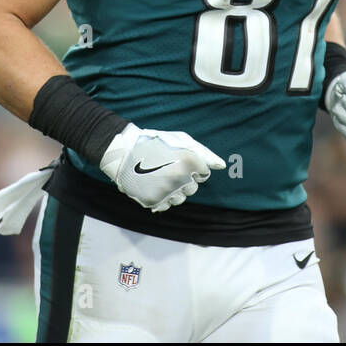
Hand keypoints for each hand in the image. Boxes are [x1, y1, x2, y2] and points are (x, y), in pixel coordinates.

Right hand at [99, 124, 225, 211]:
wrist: (124, 151)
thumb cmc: (155, 142)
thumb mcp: (182, 140)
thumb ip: (204, 154)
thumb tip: (221, 166)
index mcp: (189, 162)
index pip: (203, 174)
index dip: (193, 167)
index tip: (180, 161)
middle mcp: (180, 179)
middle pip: (193, 188)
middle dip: (184, 180)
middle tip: (168, 168)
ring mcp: (166, 192)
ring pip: (180, 199)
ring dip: (173, 190)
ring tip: (159, 176)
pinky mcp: (153, 201)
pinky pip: (166, 205)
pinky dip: (162, 198)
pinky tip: (153, 185)